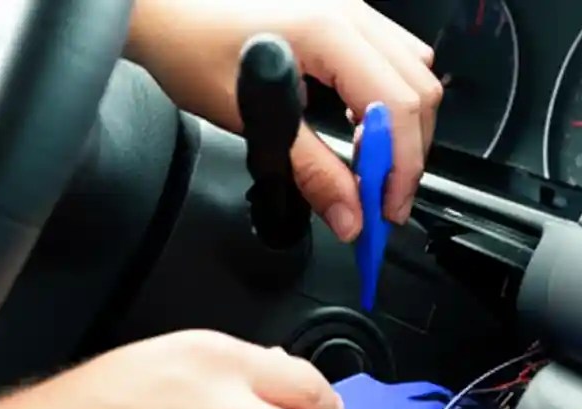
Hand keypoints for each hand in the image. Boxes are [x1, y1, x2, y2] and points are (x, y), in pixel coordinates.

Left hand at [127, 0, 441, 239]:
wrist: (162, 12)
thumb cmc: (189, 47)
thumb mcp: (250, 121)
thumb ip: (310, 172)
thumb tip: (350, 216)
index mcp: (329, 32)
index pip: (397, 107)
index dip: (402, 167)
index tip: (386, 210)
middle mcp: (350, 14)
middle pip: (419, 91)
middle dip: (410, 154)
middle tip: (384, 201)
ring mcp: (351, 11)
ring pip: (415, 75)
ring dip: (405, 128)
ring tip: (375, 168)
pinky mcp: (344, 19)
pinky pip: (395, 60)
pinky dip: (391, 102)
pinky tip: (364, 129)